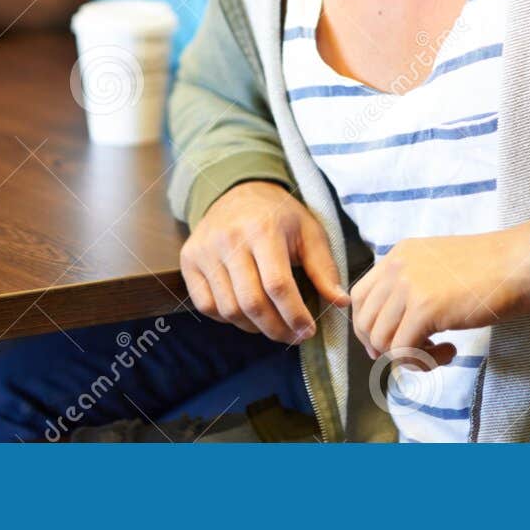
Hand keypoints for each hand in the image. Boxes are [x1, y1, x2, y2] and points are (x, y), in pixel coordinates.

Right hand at [180, 181, 350, 342]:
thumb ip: (324, 268)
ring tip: (274, 325)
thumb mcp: (309, 232)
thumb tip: (341, 302)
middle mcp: (229, 239)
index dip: (295, 315)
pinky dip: (228, 319)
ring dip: (255, 327)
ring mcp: (204, 250)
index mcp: (262, 229)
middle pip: (251, 302)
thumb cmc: (279, 216)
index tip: (308, 330)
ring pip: (228, 309)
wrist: (239, 192)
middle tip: (294, 336)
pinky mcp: (188, 260)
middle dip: (277, 328)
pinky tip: (246, 313)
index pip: (278, 285)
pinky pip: (206, 306)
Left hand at [350, 224, 529, 362]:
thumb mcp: (439, 267)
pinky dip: (422, 362)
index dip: (368, 327)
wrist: (520, 263)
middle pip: (365, 321)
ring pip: (382, 339)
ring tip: (438, 351)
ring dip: (407, 357)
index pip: (360, 296)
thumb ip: (414, 286)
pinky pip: (403, 350)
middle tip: (414, 356)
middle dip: (384, 348)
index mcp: (399, 254)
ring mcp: (408, 286)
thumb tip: (397, 325)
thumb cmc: (491, 270)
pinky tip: (449, 351)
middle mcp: (397, 267)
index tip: (388, 345)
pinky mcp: (424, 308)